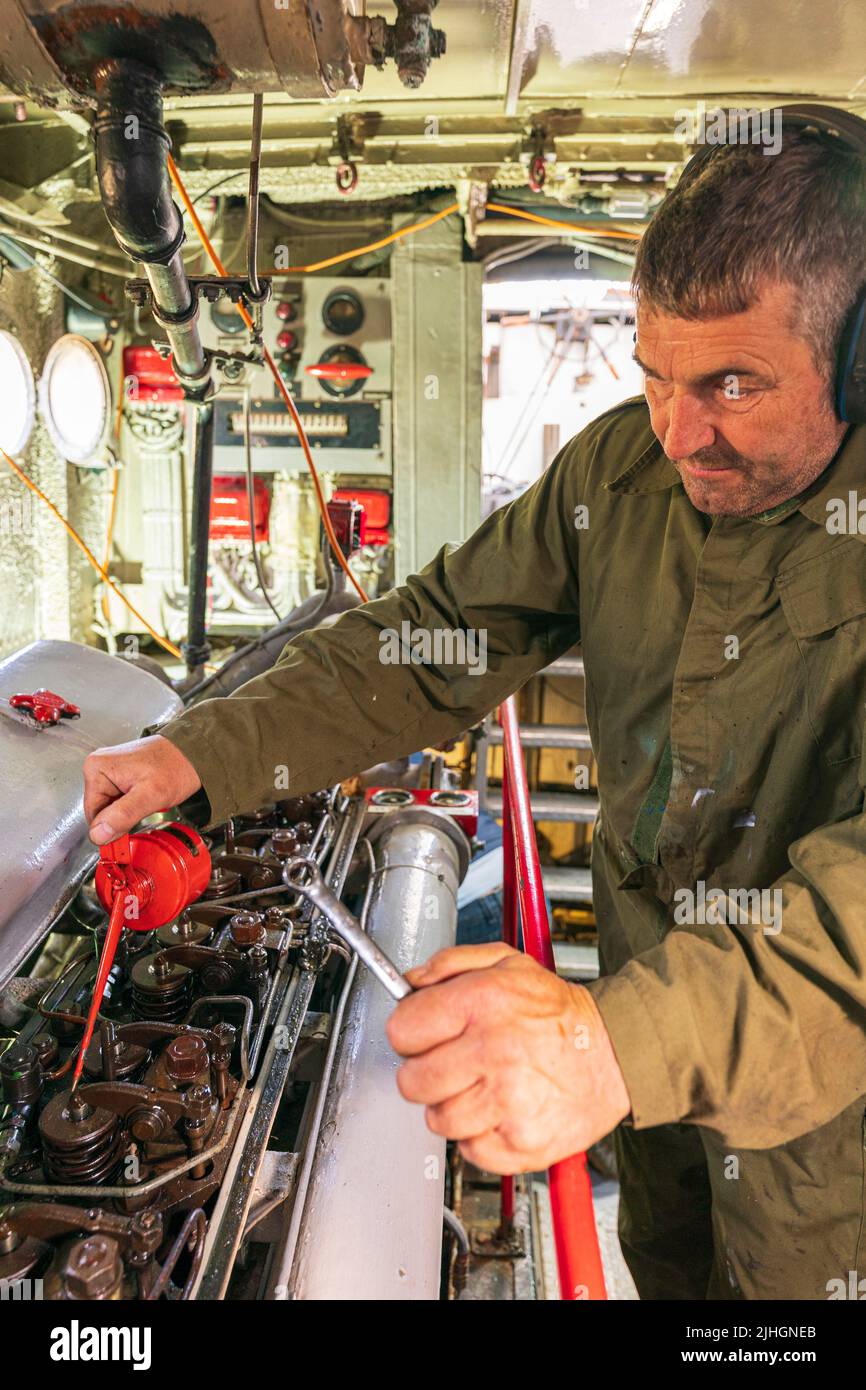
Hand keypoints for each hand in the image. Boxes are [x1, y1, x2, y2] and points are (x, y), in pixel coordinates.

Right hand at [83, 735, 201, 844]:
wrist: (193, 755)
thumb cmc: (175, 767)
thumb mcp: (150, 795)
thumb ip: (122, 816)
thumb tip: (98, 834)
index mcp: (97, 768)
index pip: (92, 815)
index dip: (110, 828)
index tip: (127, 833)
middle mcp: (98, 767)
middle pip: (100, 812)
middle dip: (120, 819)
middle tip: (143, 811)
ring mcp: (108, 771)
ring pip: (110, 809)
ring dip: (127, 813)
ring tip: (146, 802)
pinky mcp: (119, 776)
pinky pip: (118, 801)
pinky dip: (131, 807)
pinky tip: (145, 799)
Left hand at [386, 942, 630, 1174]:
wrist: (617, 1052)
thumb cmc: (559, 1013)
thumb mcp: (506, 963)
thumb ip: (450, 964)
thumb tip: (409, 982)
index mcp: (483, 1003)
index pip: (401, 1030)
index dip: (410, 1033)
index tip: (423, 1035)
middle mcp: (494, 1051)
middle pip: (411, 1082)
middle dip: (426, 1072)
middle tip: (454, 1063)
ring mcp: (508, 1102)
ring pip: (438, 1120)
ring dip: (454, 1106)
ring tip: (484, 1086)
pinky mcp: (522, 1142)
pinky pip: (470, 1150)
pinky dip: (481, 1136)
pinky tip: (502, 1110)